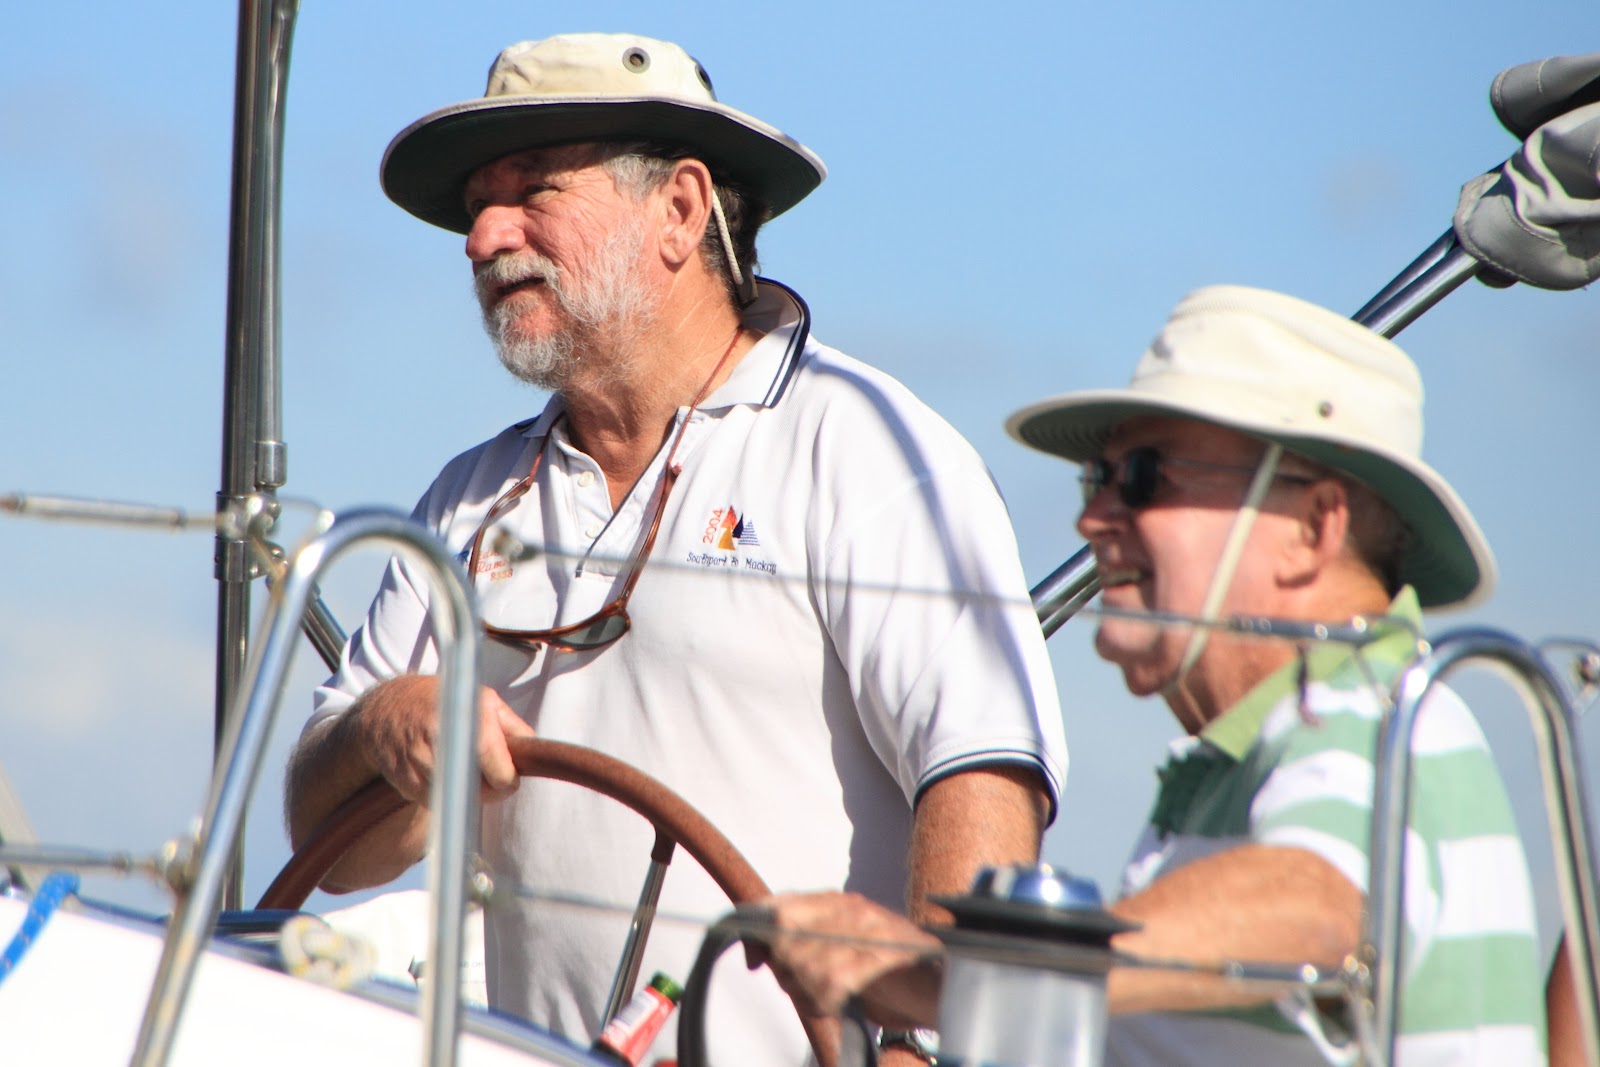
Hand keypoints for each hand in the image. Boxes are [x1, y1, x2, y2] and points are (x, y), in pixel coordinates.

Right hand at [352, 675, 534, 805]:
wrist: (387, 708)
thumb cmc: (443, 701)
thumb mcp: (484, 699)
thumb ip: (513, 727)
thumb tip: (533, 754)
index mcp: (466, 715)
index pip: (496, 768)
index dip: (507, 779)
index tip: (508, 778)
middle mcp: (439, 737)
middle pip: (479, 790)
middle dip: (489, 788)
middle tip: (489, 776)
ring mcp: (419, 762)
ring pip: (458, 800)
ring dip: (466, 793)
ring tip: (462, 769)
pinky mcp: (405, 782)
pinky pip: (436, 802)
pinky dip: (444, 794)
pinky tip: (439, 772)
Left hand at [754, 892, 941, 1026]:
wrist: (941, 990)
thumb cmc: (888, 975)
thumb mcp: (842, 950)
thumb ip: (804, 943)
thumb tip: (759, 952)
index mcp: (839, 903)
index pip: (781, 905)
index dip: (758, 931)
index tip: (753, 961)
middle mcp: (850, 910)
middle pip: (786, 935)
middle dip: (786, 970)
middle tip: (804, 986)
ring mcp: (866, 931)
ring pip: (804, 962)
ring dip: (808, 991)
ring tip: (827, 997)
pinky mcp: (878, 959)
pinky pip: (828, 983)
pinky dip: (826, 1001)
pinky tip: (839, 1003)